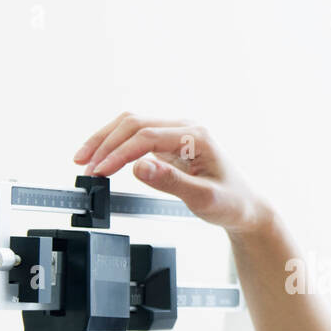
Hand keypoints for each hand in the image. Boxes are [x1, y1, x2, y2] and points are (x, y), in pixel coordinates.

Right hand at [73, 112, 270, 235]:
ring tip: (85, 161)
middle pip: (134, 123)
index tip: (100, 170)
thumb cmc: (231, 203)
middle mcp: (185, 128)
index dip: (119, 152)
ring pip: (131, 125)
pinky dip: (115, 146)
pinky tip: (101, 159)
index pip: (146, 136)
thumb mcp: (204, 199)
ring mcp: (176, 133)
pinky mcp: (169, 143)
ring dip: (106, 140)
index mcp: (196, 135)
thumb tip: (138, 167)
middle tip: (86, 167)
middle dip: (105, 143)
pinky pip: (136, 136)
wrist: (245, 207)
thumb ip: (171, 183)